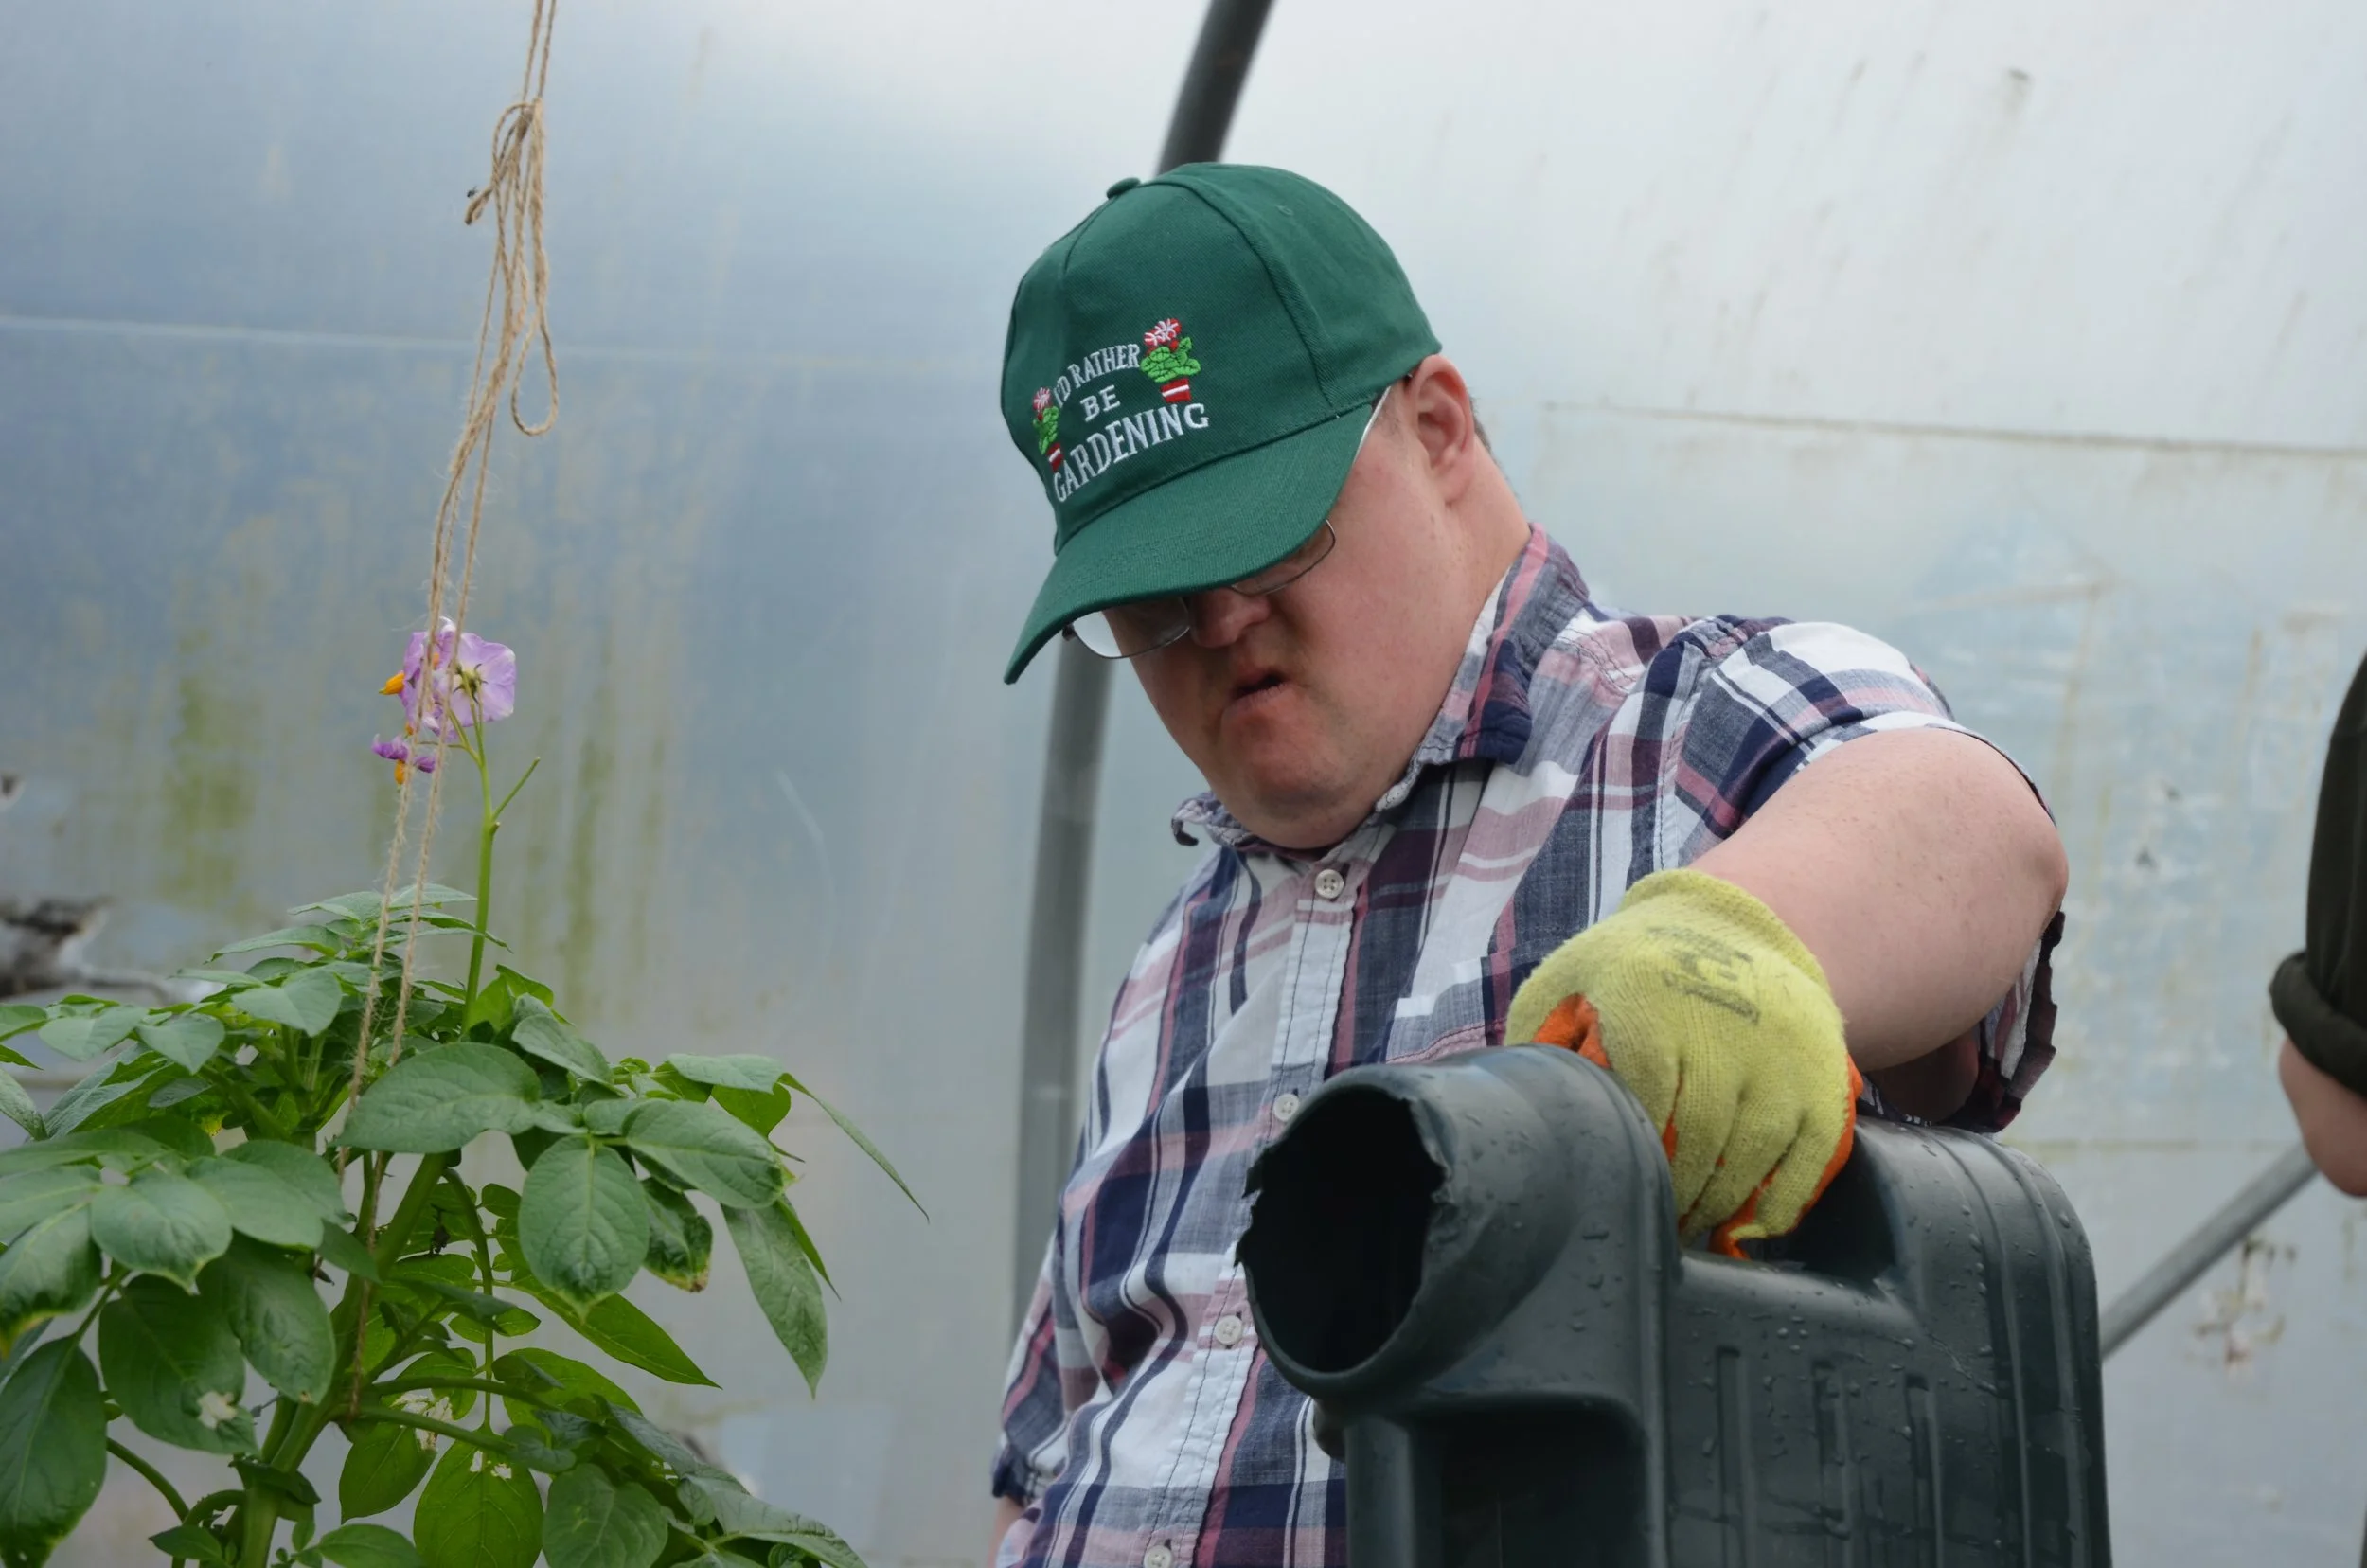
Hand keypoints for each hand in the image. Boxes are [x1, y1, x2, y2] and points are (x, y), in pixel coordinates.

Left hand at [1507, 868, 1861, 1253]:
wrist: (1732, 929)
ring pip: (1753, 1158)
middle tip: (1650, 1227)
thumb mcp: (1570, 983)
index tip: (1613, 1194)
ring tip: (1686, 1231)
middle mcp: (1725, 1024)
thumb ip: (1542, 1043)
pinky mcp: (1824, 1076)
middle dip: (1672, 1197)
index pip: (1639, 1104)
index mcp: (1648, 999)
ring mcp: (1782, 1053)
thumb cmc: (1630, 971)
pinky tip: (1745, 1229)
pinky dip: (1779, 1205)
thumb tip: (1516, 1111)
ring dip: (1716, 1209)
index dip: (1630, 1161)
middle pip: (1698, 1141)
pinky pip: (1811, 1159)